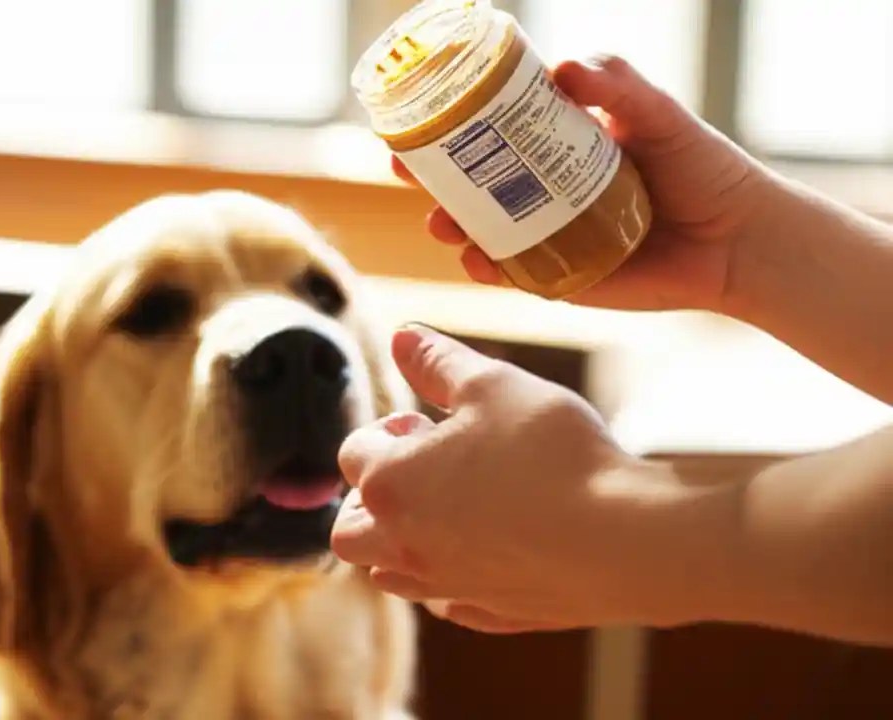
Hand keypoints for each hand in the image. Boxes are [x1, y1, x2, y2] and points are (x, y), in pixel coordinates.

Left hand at [331, 325, 697, 632]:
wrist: (624, 538)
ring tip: (455, 506)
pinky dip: (449, 577)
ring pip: (388, 573)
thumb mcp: (493, 383)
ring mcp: (443, 587)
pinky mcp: (487, 615)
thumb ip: (438, 361)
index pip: (353, 453)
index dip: (389, 429)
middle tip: (427, 469)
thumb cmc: (552, 453)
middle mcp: (402, 545)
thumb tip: (402, 337)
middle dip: (372, 496)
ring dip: (401, 539)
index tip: (430, 422)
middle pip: (348, 528)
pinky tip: (489, 548)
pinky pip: (445, 601)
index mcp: (390, 485)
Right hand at [395, 55, 771, 311]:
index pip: (489, 129)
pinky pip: (511, 274)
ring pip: (480, 229)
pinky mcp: (559, 278)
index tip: (413, 116)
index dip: (447, 123)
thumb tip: (563, 67)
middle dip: (427, 178)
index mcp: (557, 145)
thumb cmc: (702, 168)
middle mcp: (542, 190)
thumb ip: (618, 85)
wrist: (738, 241)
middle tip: (403, 168)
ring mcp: (546, 235)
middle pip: (469, 181)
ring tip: (440, 220)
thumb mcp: (659, 114)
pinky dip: (487, 268)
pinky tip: (477, 260)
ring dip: (449, 223)